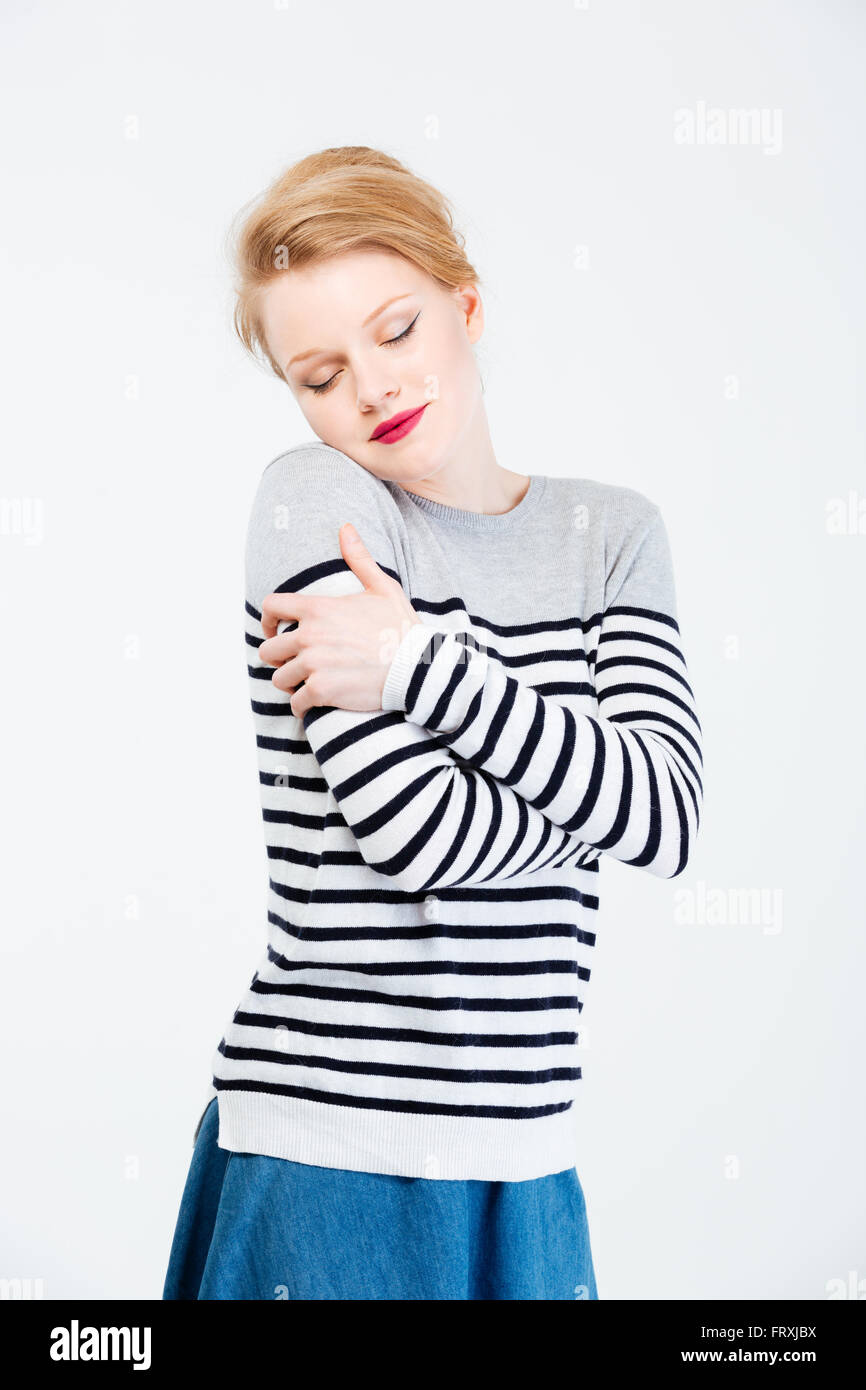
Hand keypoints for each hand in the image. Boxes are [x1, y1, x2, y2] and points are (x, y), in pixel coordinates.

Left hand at [258, 522, 421, 716]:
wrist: (418, 668)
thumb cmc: (401, 628)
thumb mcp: (383, 588)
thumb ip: (359, 559)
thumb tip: (346, 528)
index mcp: (318, 609)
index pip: (271, 607)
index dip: (268, 620)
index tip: (274, 631)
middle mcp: (310, 636)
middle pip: (269, 649)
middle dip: (280, 658)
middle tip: (294, 664)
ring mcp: (313, 665)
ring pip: (279, 678)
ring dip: (290, 683)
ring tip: (304, 685)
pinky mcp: (321, 691)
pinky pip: (296, 703)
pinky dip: (302, 706)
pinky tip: (313, 704)